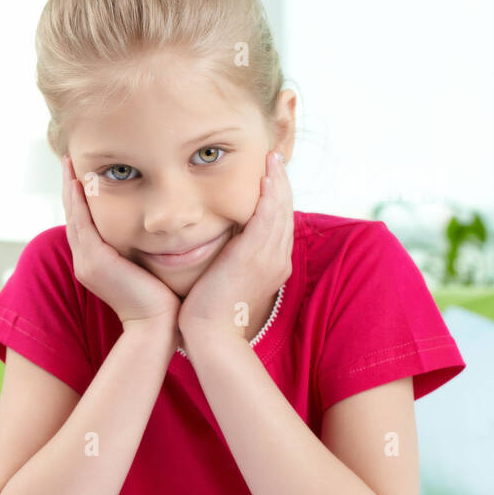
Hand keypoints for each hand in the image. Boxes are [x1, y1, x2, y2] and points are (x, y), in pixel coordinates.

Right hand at [62, 154, 180, 333]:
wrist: (158, 324)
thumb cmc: (163, 299)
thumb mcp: (148, 268)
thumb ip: (144, 249)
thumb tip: (158, 233)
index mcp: (96, 263)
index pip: (84, 223)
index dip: (80, 198)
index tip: (82, 174)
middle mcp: (86, 261)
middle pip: (73, 216)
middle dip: (70, 187)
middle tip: (68, 160)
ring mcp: (86, 261)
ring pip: (73, 216)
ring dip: (70, 188)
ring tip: (69, 163)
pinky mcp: (93, 260)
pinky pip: (82, 223)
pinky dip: (78, 201)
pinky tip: (79, 180)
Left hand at [178, 150, 293, 341]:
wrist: (210, 335)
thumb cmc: (209, 314)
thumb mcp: (224, 281)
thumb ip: (228, 263)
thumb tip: (217, 252)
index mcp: (272, 266)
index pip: (278, 224)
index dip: (277, 199)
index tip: (270, 178)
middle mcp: (277, 260)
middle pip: (285, 213)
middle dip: (281, 184)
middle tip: (274, 159)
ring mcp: (269, 258)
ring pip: (280, 211)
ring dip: (277, 182)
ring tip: (271, 159)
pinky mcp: (255, 255)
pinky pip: (268, 217)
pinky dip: (270, 195)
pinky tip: (266, 176)